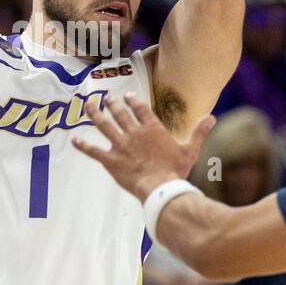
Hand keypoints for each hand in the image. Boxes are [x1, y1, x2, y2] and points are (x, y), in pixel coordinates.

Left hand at [72, 92, 214, 200]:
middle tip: (107, 97)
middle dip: (112, 103)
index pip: (140, 109)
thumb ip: (199, 132)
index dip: (133, 101)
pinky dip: (83, 145)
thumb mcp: (190, 150)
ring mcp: (120, 145)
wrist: (160, 188)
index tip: (127, 95)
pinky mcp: (110, 160)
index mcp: (152, 128)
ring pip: (104, 125)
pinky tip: (73, 140)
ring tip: (88, 105)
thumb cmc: (175, 171)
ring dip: (95, 114)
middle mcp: (133, 133)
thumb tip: (212, 117)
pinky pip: (94, 151)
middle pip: (120, 113)